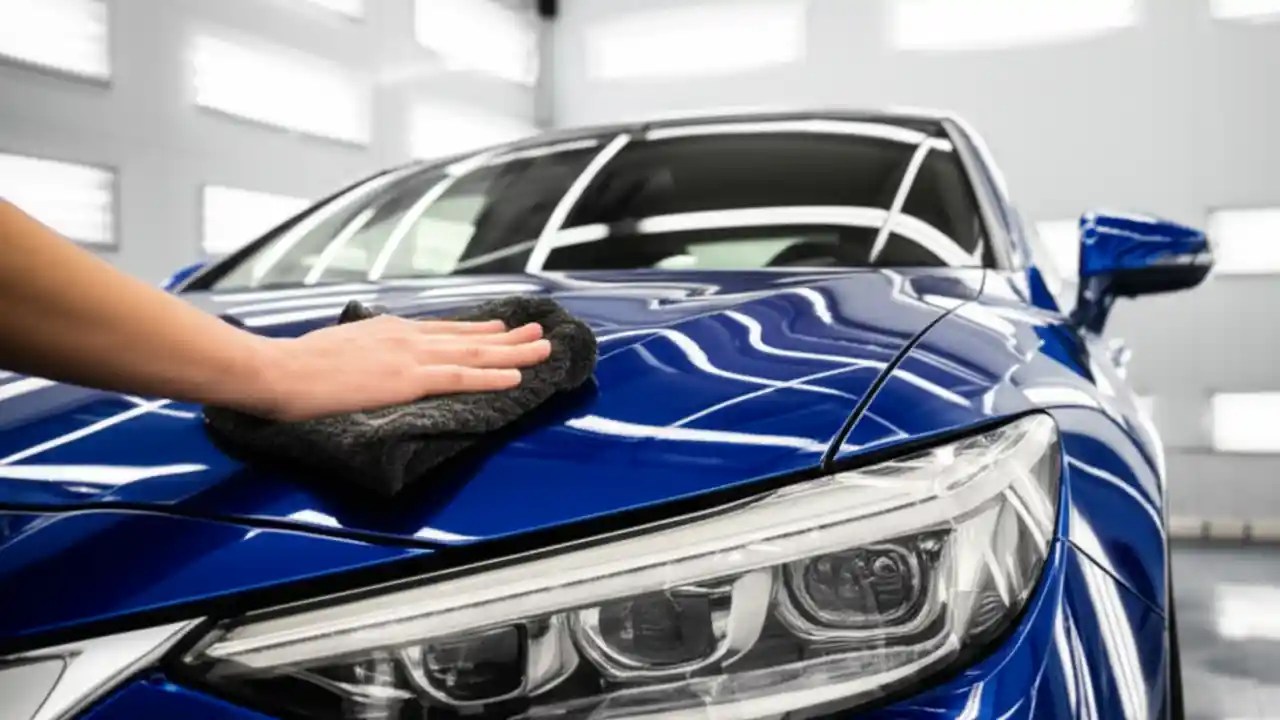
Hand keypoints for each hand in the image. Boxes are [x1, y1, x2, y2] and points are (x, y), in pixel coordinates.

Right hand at [239, 316, 550, 421]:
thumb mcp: (339, 348)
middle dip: (508, 336)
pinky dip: (491, 375)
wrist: (277, 370)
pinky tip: (516, 376)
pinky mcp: (407, 379)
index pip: (444, 330)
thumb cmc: (296, 365)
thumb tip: (374, 359)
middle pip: (469, 335)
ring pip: (474, 352)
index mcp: (389, 330)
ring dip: (513, 352)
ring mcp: (409, 356)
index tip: (503, 326)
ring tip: (543, 348)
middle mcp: (406, 336)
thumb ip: (365, 351)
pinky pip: (460, 376)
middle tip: (540, 333)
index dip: (478, 329)